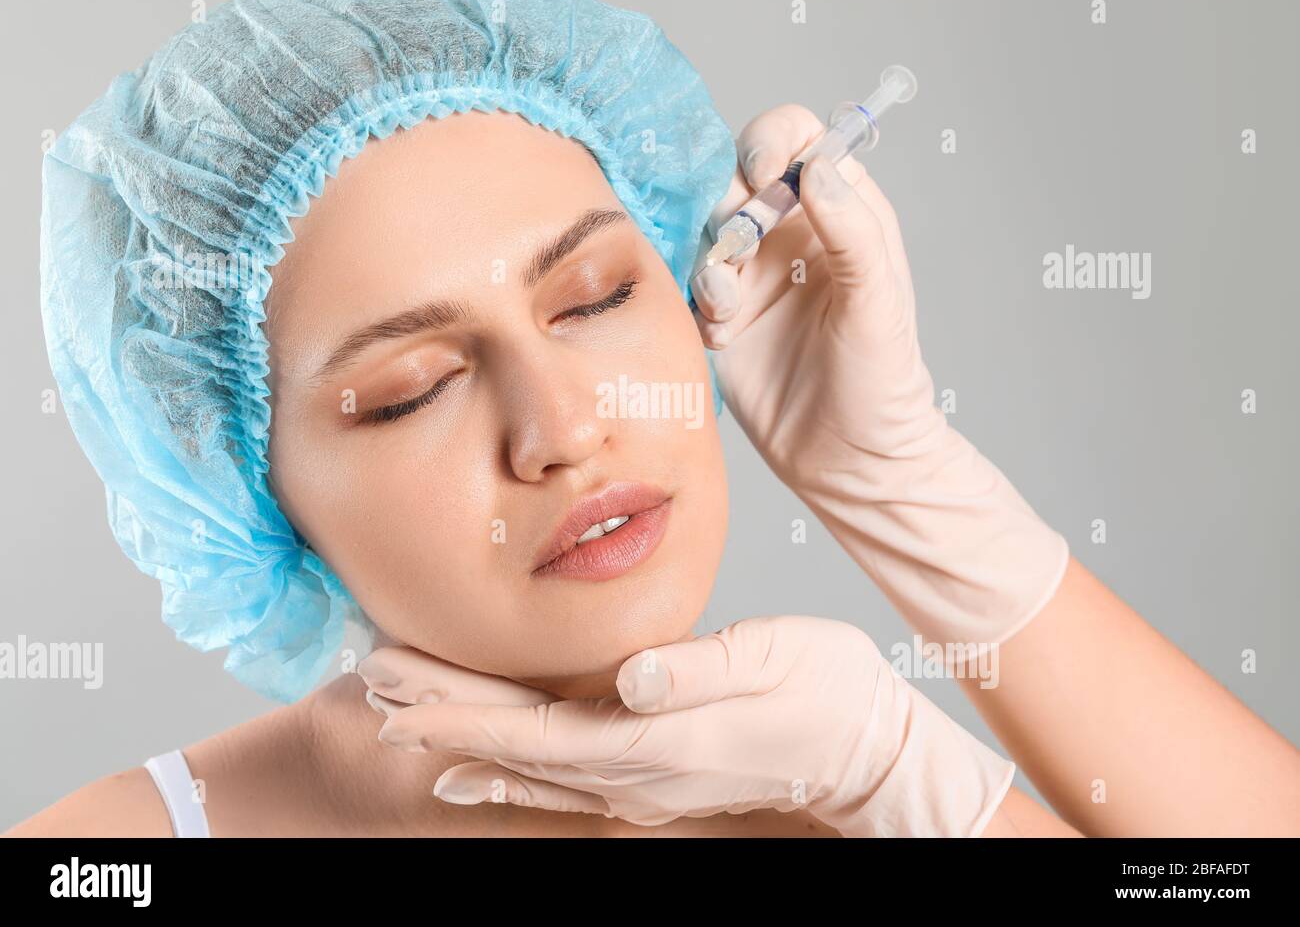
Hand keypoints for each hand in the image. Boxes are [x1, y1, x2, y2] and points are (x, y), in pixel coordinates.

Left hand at [359, 616, 1014, 836]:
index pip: (533, 732)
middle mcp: (634, 772)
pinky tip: (477, 776)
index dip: (459, 716)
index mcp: (654, 738)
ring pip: (528, 767)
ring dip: (461, 744)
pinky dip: (506, 774)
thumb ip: (696, 674)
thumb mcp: (774, 662)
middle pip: (514, 750)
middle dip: (440, 719)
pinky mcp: (652, 775)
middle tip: (373, 690)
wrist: (868, 751)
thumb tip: (629, 678)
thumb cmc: (827, 692)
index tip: (397, 697)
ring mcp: (641, 782)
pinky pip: (559, 778)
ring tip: (402, 727)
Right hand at [691, 105, 1068, 648]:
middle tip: (739, 241)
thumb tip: (815, 167)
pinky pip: (688, 281)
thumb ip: (853, 230)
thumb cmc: (881, 382)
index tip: (762, 174)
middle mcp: (791, 234)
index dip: (773, 141)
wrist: (849, 463)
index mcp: (840, 213)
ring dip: (711, 253)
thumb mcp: (878, 302)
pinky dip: (697, 295)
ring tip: (729, 299)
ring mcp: (752, 275)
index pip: (800, 141)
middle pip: (738, 177)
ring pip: (706, 228)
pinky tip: (720, 329)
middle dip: (729, 201)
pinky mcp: (719, 316)